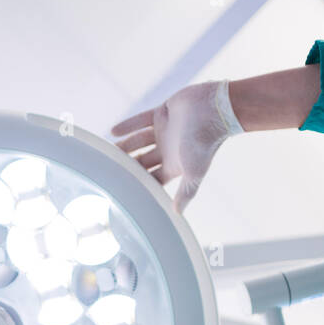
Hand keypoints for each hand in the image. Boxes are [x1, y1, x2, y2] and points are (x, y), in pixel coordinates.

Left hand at [111, 80, 241, 212]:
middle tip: (108, 171)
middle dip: (128, 165)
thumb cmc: (205, 143)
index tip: (122, 189)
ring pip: (139, 141)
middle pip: (142, 161)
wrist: (216, 110)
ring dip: (125, 146)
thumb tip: (178, 214)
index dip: (139, 183)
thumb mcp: (194, 172)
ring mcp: (164, 131)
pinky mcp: (162, 113)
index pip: (152, 178)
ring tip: (107, 152)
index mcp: (174, 165)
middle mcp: (168, 149)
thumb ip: (186, 192)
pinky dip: (128, 126)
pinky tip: (113, 132)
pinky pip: (141, 121)